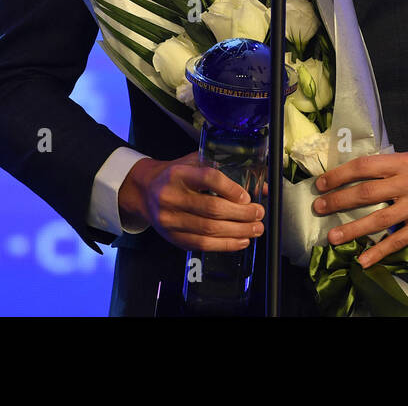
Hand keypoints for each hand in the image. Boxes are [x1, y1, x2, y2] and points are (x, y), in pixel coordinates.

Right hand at [118, 151, 263, 251]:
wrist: (145, 190)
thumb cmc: (176, 175)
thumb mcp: (196, 162)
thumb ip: (226, 170)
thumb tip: (262, 187)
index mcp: (179, 173)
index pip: (208, 179)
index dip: (231, 189)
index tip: (247, 197)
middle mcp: (171, 196)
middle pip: (212, 209)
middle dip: (241, 214)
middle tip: (258, 214)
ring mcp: (170, 219)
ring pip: (209, 230)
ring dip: (238, 231)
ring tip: (255, 228)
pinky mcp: (172, 237)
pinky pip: (202, 245)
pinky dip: (225, 245)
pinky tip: (241, 241)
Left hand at [311, 150, 407, 268]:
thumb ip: (388, 167)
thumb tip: (355, 177)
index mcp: (404, 162)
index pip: (365, 166)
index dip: (340, 175)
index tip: (322, 183)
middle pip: (367, 192)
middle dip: (339, 201)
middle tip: (319, 207)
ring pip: (380, 219)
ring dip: (353, 229)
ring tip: (333, 237)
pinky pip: (399, 240)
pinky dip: (380, 251)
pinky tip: (364, 259)